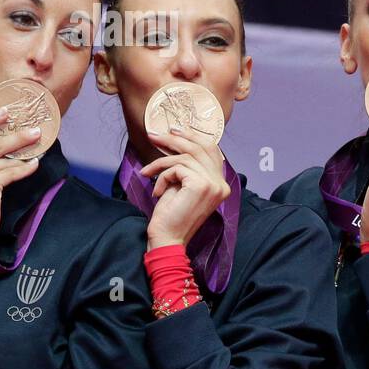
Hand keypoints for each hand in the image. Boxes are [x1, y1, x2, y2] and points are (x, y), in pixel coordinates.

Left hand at [141, 126, 230, 249]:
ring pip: (184, 157)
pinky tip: (157, 191)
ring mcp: (213, 184)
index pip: (212, 151)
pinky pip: (177, 168)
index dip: (194, 137)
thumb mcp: (182, 186)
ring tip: (147, 171)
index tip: (175, 130)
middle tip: (155, 135)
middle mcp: (221, 184)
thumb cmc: (172, 215)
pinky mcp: (200, 185)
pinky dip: (162, 176)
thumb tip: (178, 140)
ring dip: (161, 162)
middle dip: (175, 139)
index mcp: (221, 184)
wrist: (168, 238)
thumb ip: (188, 168)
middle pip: (200, 148)